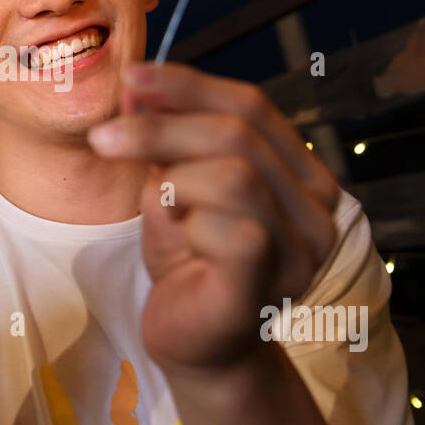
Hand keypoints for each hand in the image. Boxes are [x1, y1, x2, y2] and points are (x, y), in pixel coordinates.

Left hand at [87, 63, 340, 375]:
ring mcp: (303, 251)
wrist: (194, 347)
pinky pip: (231, 229)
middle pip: (241, 134)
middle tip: (106, 137)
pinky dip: (187, 224)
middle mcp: (319, 210)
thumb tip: (137, 84)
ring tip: (156, 206)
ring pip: (235, 175)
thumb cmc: (190, 263)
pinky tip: (180, 241)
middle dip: (163, 126)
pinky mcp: (271, 285)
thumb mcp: (175, 186)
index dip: (189, 85)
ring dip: (174, 180)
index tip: (131, 77)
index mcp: (302, 175)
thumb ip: (170, 139)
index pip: (253, 107)